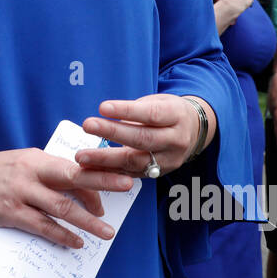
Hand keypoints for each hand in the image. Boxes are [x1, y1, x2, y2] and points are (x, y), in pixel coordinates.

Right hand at [0, 146, 132, 247]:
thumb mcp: (16, 163)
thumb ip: (42, 172)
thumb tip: (72, 184)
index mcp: (34, 157)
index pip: (73, 164)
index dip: (98, 173)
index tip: (119, 177)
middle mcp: (30, 172)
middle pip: (75, 178)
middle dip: (104, 183)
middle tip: (129, 187)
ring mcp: (20, 193)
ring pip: (62, 207)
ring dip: (88, 221)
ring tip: (107, 233)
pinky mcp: (9, 213)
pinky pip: (42, 226)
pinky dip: (62, 235)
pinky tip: (75, 242)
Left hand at [76, 95, 210, 177]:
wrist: (194, 131)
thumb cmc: (168, 112)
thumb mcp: (158, 102)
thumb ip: (136, 109)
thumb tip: (105, 115)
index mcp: (176, 116)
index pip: (151, 114)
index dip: (127, 110)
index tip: (103, 107)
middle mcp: (176, 140)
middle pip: (143, 138)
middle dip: (112, 133)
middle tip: (87, 125)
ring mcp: (169, 160)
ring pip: (137, 161)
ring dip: (106, 160)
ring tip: (82, 156)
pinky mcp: (160, 173)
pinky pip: (133, 175)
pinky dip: (111, 173)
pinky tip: (92, 169)